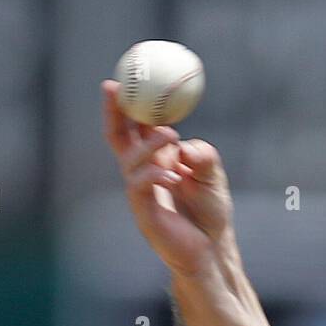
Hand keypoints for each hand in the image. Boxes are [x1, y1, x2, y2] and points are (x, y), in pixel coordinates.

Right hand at [101, 80, 234, 276]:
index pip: (135, 125)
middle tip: (115, 88)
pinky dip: (154, 175)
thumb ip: (202, 155)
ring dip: (148, 144)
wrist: (212, 250)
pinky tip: (172, 174)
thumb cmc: (210, 211)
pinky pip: (139, 188)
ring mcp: (140, 193)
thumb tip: (185, 146)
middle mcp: (142, 172)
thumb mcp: (212, 176)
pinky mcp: (144, 214)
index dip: (128, 102)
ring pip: (130, 161)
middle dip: (114, 111)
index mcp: (156, 158)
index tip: (126, 76)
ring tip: (170, 134)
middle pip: (119, 137)